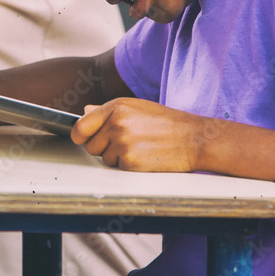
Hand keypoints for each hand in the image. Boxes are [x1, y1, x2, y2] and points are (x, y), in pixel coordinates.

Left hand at [72, 98, 203, 171]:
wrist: (194, 138)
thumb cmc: (167, 122)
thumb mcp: (137, 108)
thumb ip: (109, 111)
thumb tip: (85, 112)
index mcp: (116, 107)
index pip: (81, 126)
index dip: (80, 136)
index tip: (83, 139)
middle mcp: (116, 123)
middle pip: (90, 145)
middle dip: (103, 147)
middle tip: (126, 142)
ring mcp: (123, 143)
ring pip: (104, 158)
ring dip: (117, 157)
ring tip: (139, 147)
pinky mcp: (131, 161)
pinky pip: (118, 168)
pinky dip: (128, 166)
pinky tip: (145, 156)